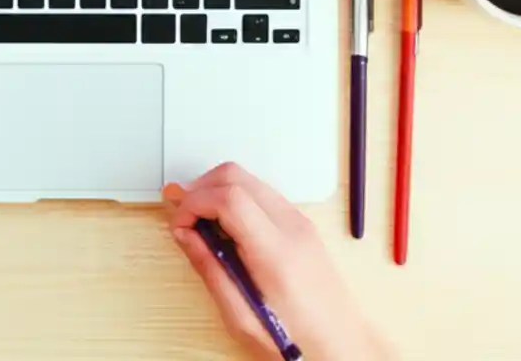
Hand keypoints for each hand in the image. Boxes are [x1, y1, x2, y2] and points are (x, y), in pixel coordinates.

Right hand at [165, 163, 392, 360]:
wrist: (341, 345)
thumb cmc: (299, 341)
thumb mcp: (241, 318)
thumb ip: (211, 271)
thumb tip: (186, 236)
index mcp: (276, 254)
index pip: (229, 198)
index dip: (193, 203)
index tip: (179, 223)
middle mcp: (292, 228)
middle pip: (236, 176)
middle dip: (200, 189)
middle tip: (183, 218)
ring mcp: (300, 222)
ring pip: (248, 179)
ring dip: (217, 192)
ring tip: (201, 226)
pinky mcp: (301, 225)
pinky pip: (261, 194)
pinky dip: (235, 200)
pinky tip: (225, 229)